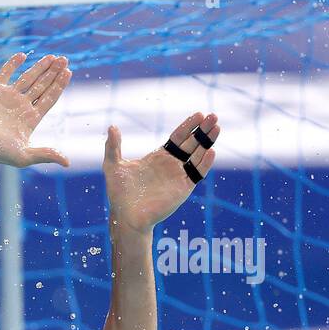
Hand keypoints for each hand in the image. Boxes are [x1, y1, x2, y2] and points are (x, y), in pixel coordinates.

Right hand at [0, 52, 71, 167]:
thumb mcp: (23, 156)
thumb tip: (67, 163)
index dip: (59, 85)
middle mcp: (21, 106)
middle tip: (65, 59)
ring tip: (53, 56)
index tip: (68, 72)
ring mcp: (8, 96)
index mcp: (30, 118)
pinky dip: (13, 63)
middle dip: (54, 72)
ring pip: (28, 77)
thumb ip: (45, 155)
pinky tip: (23, 55)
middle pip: (42, 85)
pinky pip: (5, 72)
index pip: (49, 98)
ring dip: (40, 66)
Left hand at [104, 112, 219, 234]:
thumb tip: (112, 127)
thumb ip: (113, 146)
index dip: (188, 126)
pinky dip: (205, 163)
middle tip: (213, 116)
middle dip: (203, 129)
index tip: (199, 114)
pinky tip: (210, 151)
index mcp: (159, 156)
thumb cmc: (119, 193)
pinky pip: (197, 173)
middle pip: (192, 143)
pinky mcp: (183, 188)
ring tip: (216, 127)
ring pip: (198, 155)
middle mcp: (172, 164)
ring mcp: (179, 176)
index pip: (178, 137)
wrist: (126, 216)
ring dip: (208, 142)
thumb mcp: (113, 166)